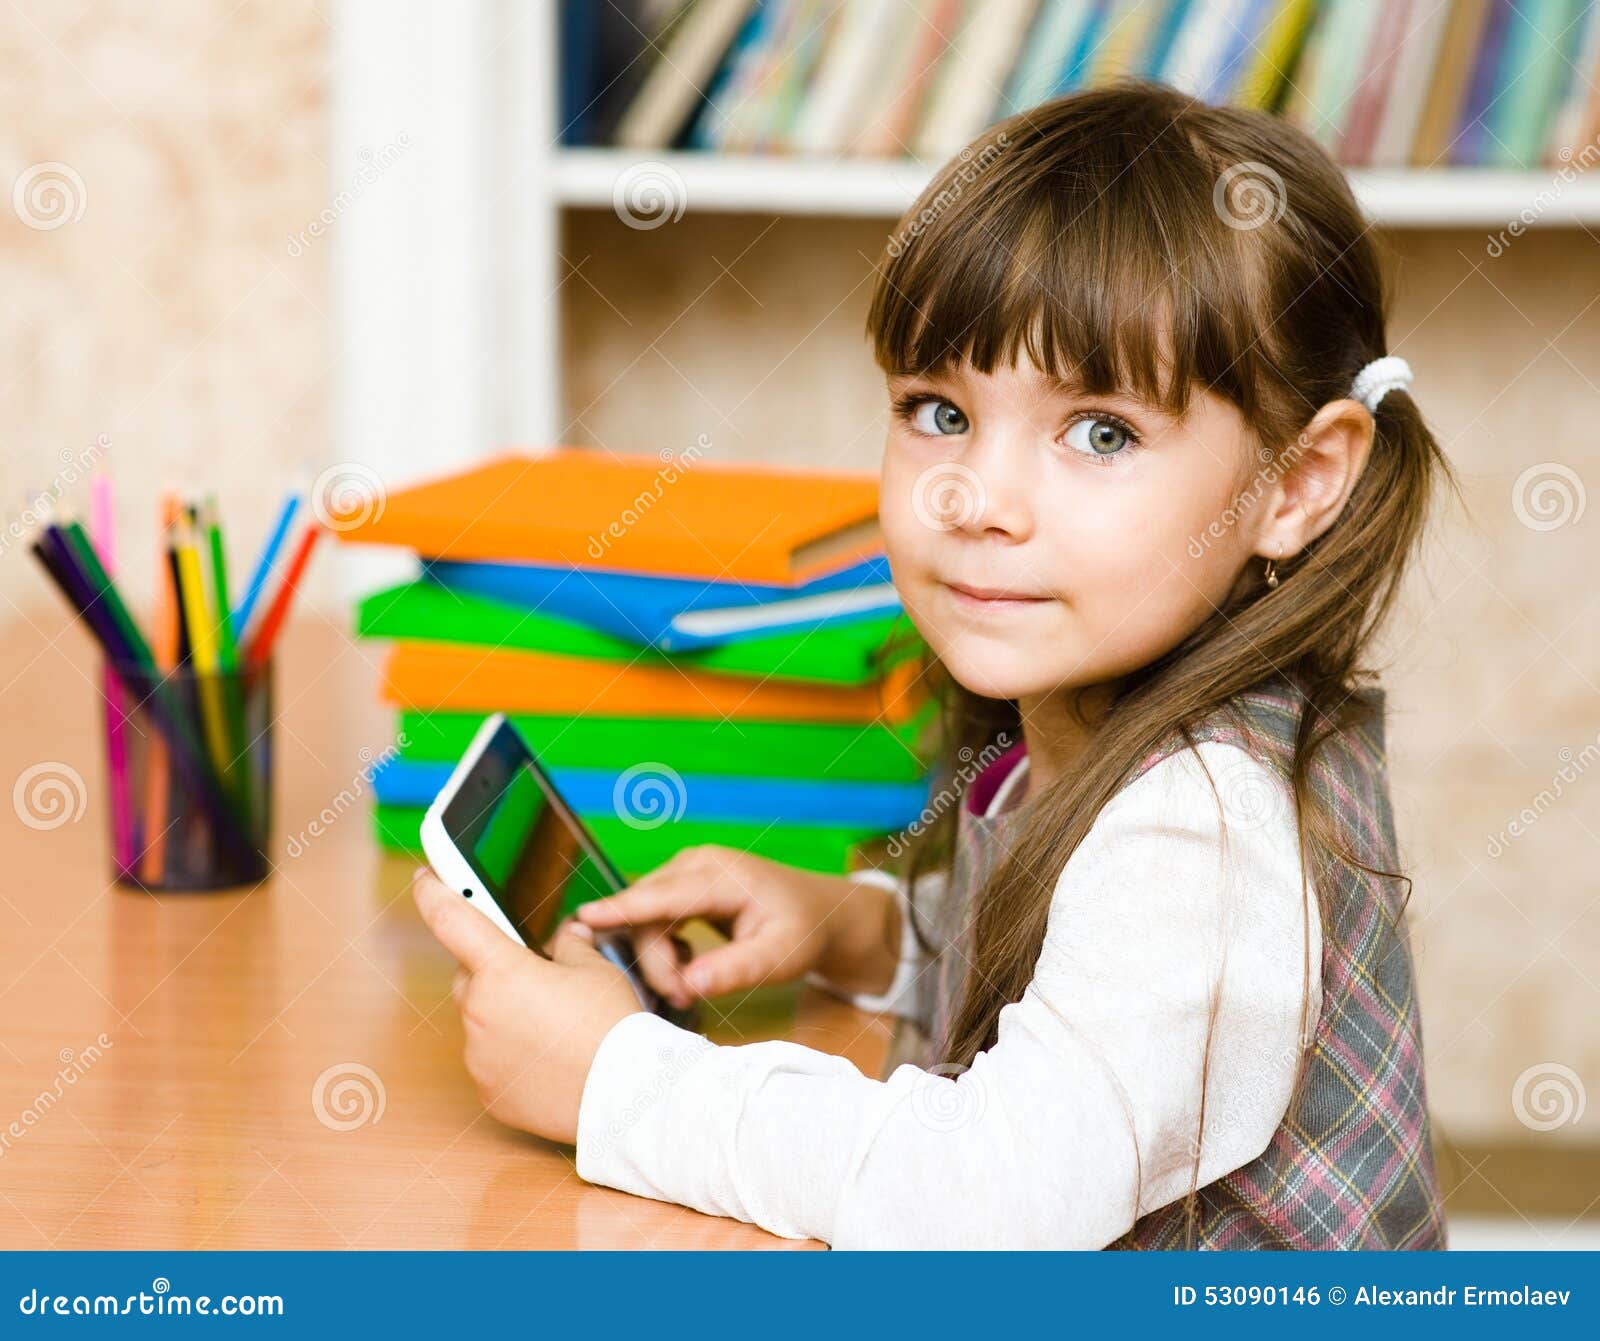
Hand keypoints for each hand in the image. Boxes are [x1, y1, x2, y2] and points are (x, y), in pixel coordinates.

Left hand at [412, 870, 641, 1143]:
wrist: (625, 1097)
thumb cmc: (611, 1027)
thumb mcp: (596, 970)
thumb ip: (571, 945)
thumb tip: (567, 935)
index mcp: (502, 970)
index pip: (450, 918)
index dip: (434, 891)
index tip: (425, 878)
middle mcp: (479, 1012)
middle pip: (470, 977)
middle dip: (494, 971)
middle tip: (533, 976)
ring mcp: (479, 1057)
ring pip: (481, 1022)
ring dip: (505, 1016)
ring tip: (553, 1026)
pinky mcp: (489, 1092)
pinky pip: (491, 1062)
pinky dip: (511, 1055)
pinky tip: (549, 1058)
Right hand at [575, 845, 899, 1009]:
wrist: (820, 913)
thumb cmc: (803, 931)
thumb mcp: (779, 957)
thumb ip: (735, 970)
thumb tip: (689, 987)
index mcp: (722, 875)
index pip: (663, 894)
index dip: (623, 908)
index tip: (585, 918)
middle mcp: (697, 865)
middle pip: (648, 910)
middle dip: (654, 960)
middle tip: (682, 999)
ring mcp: (688, 872)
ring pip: (646, 916)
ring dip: (656, 957)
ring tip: (686, 988)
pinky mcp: (683, 887)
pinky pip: (654, 917)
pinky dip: (661, 947)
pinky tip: (687, 964)